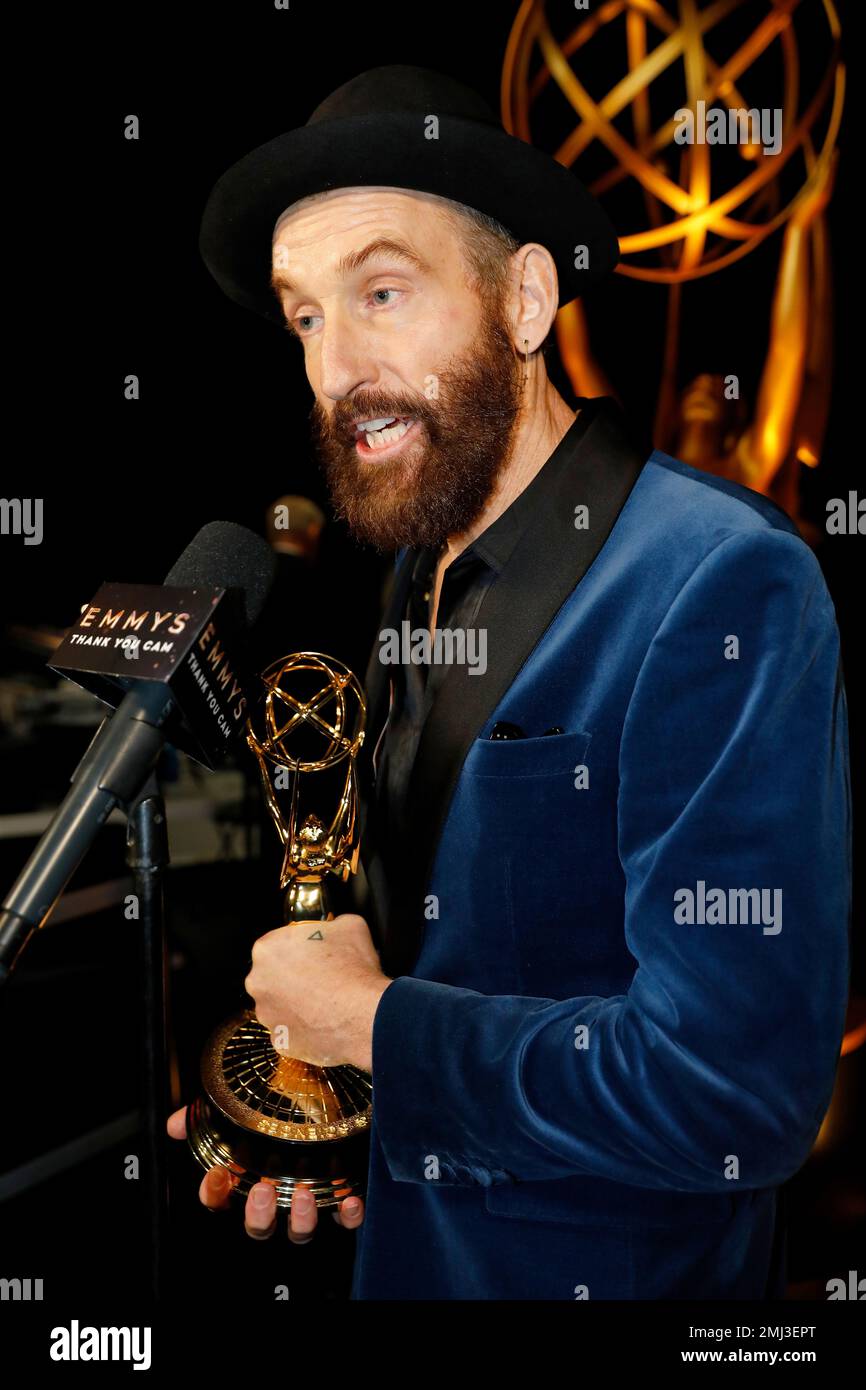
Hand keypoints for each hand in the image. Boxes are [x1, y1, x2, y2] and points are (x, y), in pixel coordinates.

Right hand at [166, 1105, 364, 1241]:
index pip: (220, 1200)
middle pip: (259, 1226)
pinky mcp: (341, 1194)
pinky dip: (347, 1215)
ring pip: (298, 1231)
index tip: (219, 1174)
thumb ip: (210, 1113)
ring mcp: (308, 1199)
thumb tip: (177, 1123)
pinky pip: (345, 1220)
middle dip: (258, 1214)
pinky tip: (348, 1199)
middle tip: (263, 1188)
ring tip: (303, 1194)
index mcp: (248, 1176)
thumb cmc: (282, 1108)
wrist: (331, 1096)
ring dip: (300, 1220)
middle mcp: (277, 1194)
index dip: (215, 1194)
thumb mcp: (246, 1105)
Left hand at [245, 912, 391, 1071]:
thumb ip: (331, 925)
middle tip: (320, 977)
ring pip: (279, 1005)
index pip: (277, 943)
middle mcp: (258, 982)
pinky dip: (303, 1028)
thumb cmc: (353, 971)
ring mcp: (267, 1015)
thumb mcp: (349, 925)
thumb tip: (334, 929)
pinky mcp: (280, 1041)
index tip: (313, 953)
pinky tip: (324, 1021)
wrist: (364, 1016)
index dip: (298, 948)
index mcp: (268, 949)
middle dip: (292, 976)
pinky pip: (289, 1031)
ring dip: (296, 1003)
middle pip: (272, 975)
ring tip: (325, 1001)